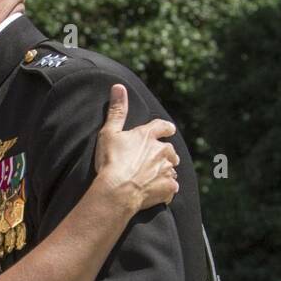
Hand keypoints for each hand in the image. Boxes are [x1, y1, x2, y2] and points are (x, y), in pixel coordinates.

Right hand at [94, 84, 178, 212]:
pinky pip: (171, 189)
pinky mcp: (168, 188)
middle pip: (170, 150)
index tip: (170, 130)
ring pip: (171, 169)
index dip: (166, 128)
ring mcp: (166, 170)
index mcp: (148, 136)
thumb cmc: (111, 161)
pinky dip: (167, 190)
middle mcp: (162, 151)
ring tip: (157, 178)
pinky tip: (160, 194)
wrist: (118, 191)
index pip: (163, 127)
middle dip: (166, 154)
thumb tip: (118, 86)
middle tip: (160, 160)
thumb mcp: (109, 133)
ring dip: (166, 172)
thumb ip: (116, 111)